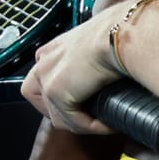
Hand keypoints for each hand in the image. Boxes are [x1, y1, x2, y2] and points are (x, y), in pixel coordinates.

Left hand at [20, 2, 133, 134]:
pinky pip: (74, 121)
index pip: (43, 81)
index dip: (58, 98)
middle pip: (39, 100)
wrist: (118, 33)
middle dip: (61, 113)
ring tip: (104, 122)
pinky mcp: (56, 93)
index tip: (80, 104)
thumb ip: (89, 61)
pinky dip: (93, 127)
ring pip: (57, 116)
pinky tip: (110, 124)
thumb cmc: (118, 32)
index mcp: (52, 50)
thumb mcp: (97, 46)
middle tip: (87, 118)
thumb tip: (104, 75)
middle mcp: (43, 62)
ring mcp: (47, 78)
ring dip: (82, 124)